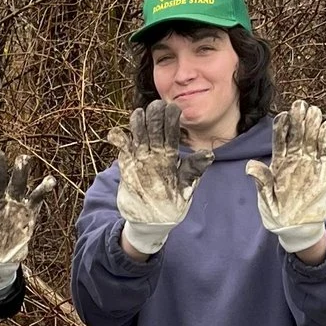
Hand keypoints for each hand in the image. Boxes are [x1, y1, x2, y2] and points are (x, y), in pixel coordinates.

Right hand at [110, 100, 213, 255]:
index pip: (171, 131)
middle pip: (154, 127)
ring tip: (139, 115)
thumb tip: (209, 155)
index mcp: (170, 154)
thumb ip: (194, 169)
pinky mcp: (127, 163)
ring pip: (138, 133)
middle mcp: (155, 151)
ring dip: (138, 123)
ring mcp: (140, 156)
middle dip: (155, 116)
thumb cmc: (173, 201)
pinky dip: (118, 139)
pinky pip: (122, 147)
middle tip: (156, 106)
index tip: (174, 109)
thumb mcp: (186, 185)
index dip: (172, 119)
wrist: (152, 219)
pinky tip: (116, 135)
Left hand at [247, 102, 325, 253]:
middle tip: (300, 105)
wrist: (299, 227)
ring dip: (313, 124)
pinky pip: (325, 148)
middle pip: (296, 134)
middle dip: (298, 119)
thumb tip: (249, 166)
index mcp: (278, 163)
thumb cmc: (279, 214)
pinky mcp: (323, 167)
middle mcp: (294, 158)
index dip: (281, 128)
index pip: (279, 140)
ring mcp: (309, 161)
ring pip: (311, 137)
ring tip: (314, 112)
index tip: (283, 117)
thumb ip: (262, 182)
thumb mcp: (267, 200)